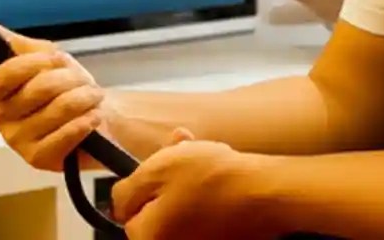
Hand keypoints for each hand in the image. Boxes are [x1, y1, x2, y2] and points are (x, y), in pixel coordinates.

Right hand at [0, 23, 107, 170]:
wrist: (93, 115)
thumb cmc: (64, 85)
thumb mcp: (39, 54)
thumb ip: (8, 43)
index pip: (3, 75)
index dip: (33, 64)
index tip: (56, 58)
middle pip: (38, 89)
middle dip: (69, 79)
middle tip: (82, 80)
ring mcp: (16, 140)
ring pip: (57, 110)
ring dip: (83, 98)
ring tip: (91, 97)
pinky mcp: (37, 159)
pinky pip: (64, 135)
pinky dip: (84, 122)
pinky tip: (92, 116)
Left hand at [111, 129, 276, 239]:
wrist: (265, 191)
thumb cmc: (212, 179)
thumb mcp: (154, 171)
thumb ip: (125, 192)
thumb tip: (118, 205)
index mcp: (150, 238)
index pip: (128, 214)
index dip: (141, 185)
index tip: (156, 168)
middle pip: (156, 209)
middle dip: (163, 177)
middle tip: (178, 151)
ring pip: (179, 207)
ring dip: (183, 178)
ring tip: (198, 151)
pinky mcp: (220, 237)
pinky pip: (202, 214)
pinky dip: (203, 193)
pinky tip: (214, 167)